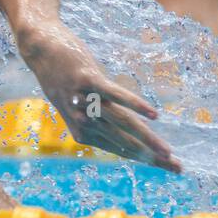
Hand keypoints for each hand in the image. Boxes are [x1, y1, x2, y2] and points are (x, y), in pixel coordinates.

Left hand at [21, 26, 181, 172]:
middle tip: (178, 167)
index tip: (173, 167)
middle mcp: (83, 121)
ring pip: (122, 122)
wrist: (39, 50)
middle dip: (152, 157)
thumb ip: (100, 117)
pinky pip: (114, 94)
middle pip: (125, 143)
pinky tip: (154, 114)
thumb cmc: (64, 77)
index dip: (147, 159)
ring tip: (167, 151)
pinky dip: (134, 104)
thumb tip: (126, 127)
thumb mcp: (81, 103)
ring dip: (147, 138)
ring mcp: (85, 101)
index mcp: (84, 133)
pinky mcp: (87, 79)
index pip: (122, 150)